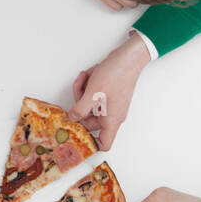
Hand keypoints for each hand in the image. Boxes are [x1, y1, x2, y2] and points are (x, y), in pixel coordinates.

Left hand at [70, 34, 151, 150]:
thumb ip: (79, 109)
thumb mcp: (92, 94)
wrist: (128, 57)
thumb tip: (72, 118)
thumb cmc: (116, 75)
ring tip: (85, 78)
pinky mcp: (107, 95)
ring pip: (88, 106)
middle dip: (80, 106)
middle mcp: (112, 115)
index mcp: (111, 120)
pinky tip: (90, 75)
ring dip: (82, 91)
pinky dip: (88, 86)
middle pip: (89, 122)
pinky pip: (92, 95)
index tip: (77, 137)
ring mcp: (110, 105)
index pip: (104, 144)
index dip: (92, 144)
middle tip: (78, 93)